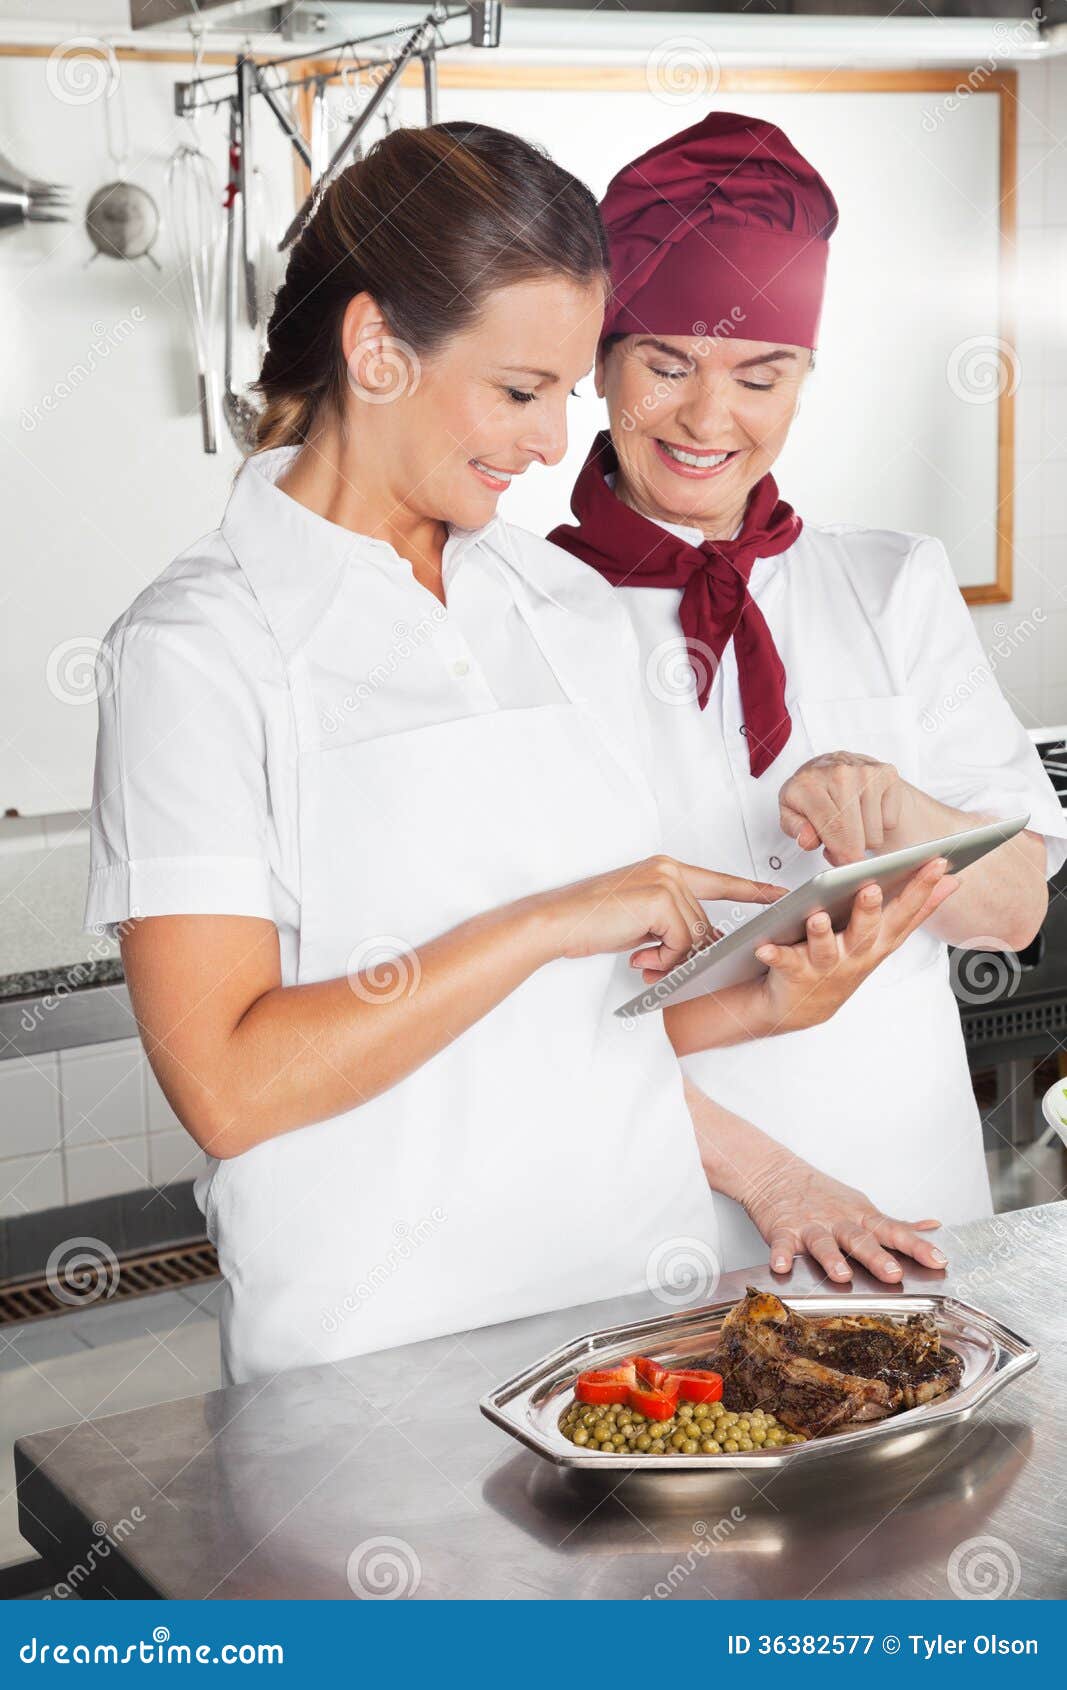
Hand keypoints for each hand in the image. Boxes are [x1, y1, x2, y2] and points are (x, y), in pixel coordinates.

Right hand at [532, 855, 783, 974]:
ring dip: (670, 959)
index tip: (780, 894)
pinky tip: (639, 957)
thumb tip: (706, 945)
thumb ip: (674, 926)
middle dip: (684, 953)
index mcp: (666, 869)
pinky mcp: (661, 899)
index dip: (752, 889)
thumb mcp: (642, 923)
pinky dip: (664, 958)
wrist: (556, 922)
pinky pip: (682, 942)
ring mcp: (666, 882)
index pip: (719, 880)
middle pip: (703, 922)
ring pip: (695, 935)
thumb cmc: (591, 922)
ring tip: (641, 961)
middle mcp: (669, 870)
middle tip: (652, 964)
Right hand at [741, 1147, 949, 1284]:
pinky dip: (781, 1254)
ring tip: (842, 1275)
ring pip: (823, 1242)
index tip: (938, 1260)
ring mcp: (810, 1226)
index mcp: (861, 1217)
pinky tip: (781, 1266)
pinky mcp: (782, 1230)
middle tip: (893, 1274)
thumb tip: (933, 1227)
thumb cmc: (822, 1195)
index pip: (894, 1231)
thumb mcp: (862, 1206)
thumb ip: (895, 1224)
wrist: (776, 1173)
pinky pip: (781, 1243)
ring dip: (832, 1258)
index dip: (917, 1247)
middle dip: (877, 1257)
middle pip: (859, 1239)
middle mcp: (838, 1221)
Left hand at [748, 856, 958, 1033]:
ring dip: (821, 933)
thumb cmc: (847, 961)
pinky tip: (764, 946)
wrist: (805, 1006)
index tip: (939, 864)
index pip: (906, 913)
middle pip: (866, 931)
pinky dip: (774, 955)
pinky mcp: (795, 975)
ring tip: (816, 917)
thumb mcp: (886, 936)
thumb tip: (952, 879)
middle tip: (870, 888)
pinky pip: (783, 963)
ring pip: (824, 948)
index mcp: (879, 941)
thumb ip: (916, 907)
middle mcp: (856, 955)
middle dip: (869, 910)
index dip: (924, 890)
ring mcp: (826, 967)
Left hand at [779, 749, 915, 864]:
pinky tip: (866, 812)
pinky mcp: (887, 774)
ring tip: (851, 824)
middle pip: (856, 835)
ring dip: (864, 838)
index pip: (833, 828)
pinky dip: (880, 824)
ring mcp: (866, 772)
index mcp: (809, 783)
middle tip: (842, 847)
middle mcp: (840, 773)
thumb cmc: (811, 791)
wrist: (832, 764)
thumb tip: (807, 839)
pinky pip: (890, 822)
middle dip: (851, 852)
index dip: (842, 854)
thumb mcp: (790, 810)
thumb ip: (795, 828)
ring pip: (874, 833)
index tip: (846, 866)